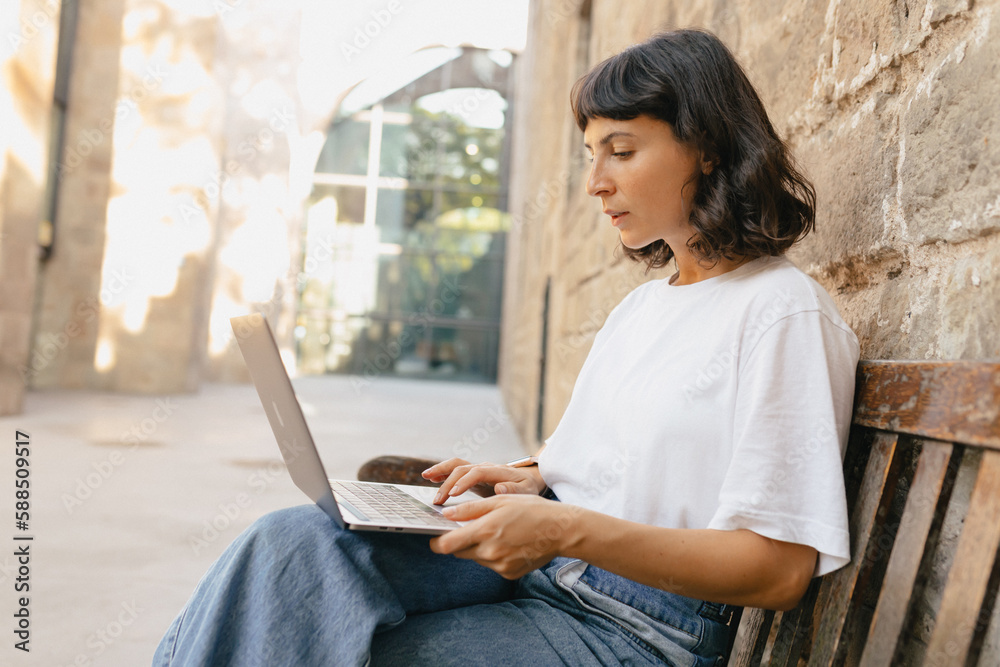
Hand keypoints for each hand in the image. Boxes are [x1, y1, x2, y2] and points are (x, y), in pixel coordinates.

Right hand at [421, 458, 546, 504]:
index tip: (453, 494)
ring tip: (426, 477)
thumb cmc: (526, 487)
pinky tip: (430, 477)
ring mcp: (477, 469)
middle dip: (448, 483)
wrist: (528, 479)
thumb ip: (514, 490)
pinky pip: (455, 470)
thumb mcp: (526, 491)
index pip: (477, 473)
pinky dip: (442, 471)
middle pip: (463, 469)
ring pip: (456, 465)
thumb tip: (499, 487)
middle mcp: (485, 467)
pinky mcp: (472, 474)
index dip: (464, 482)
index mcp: (497, 471)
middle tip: (438, 500)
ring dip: (440, 471)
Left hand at [429, 494, 578, 578]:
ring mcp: (500, 566)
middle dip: (460, 541)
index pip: (446, 545)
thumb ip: (470, 509)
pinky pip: (491, 565)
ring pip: (476, 558)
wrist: (560, 530)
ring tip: (498, 533)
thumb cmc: (531, 510)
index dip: (436, 542)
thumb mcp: (499, 501)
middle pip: (460, 552)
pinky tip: (509, 543)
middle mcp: (490, 553)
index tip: (433, 537)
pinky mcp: (509, 574)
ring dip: (479, 548)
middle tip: (471, 528)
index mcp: (484, 531)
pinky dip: (494, 555)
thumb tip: (446, 515)